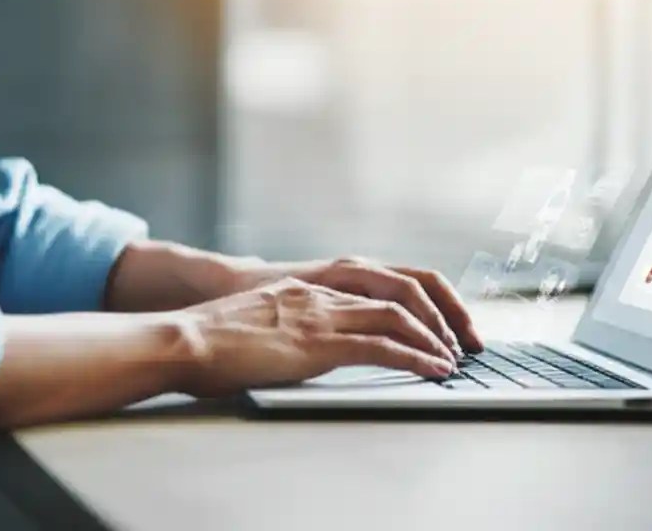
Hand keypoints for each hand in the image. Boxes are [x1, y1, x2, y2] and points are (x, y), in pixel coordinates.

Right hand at [175, 277, 457, 396]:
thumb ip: (287, 327)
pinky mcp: (320, 342)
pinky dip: (416, 357)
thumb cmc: (211, 339)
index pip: (383, 282)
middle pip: (403, 291)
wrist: (186, 338)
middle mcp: (324, 293)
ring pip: (399, 315)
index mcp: (312, 287)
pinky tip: (434, 369)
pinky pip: (382, 346)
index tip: (442, 322)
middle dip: (443, 315)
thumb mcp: (260, 322)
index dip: (420, 301)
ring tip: (454, 359)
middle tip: (464, 340)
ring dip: (435, 337)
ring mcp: (323, 314)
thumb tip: (294, 349)